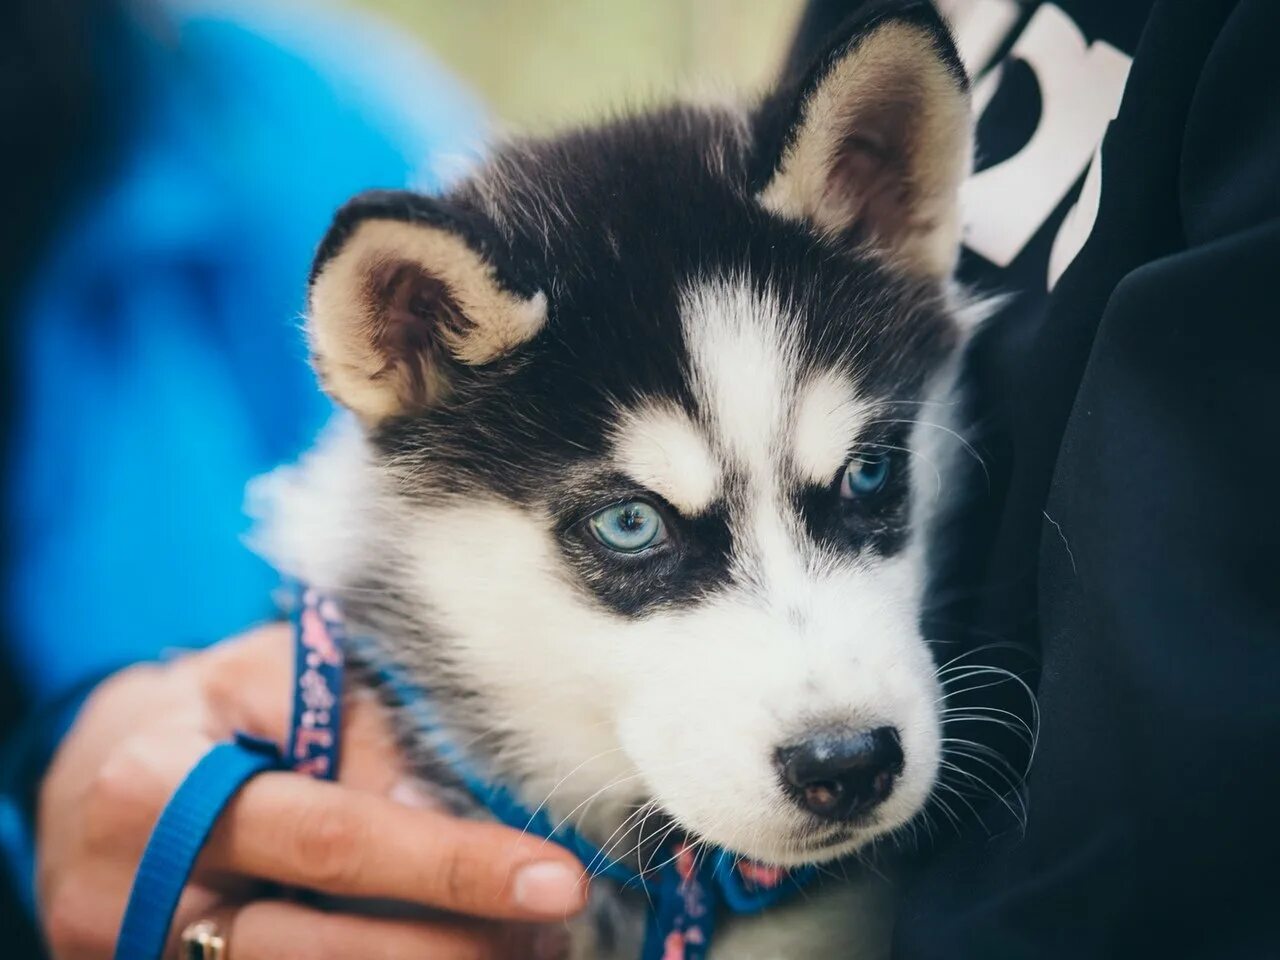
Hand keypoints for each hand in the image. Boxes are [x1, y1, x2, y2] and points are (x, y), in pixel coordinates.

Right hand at [36, 622, 586, 958]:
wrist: (95, 773)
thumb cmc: (208, 708)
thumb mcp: (270, 676)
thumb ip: (356, 736)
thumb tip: (452, 816)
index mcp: (159, 789)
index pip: (332, 840)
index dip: (450, 865)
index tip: (552, 877)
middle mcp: (134, 899)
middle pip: (321, 949)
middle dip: (454, 948)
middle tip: (553, 927)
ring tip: (523, 946)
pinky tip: (452, 952)